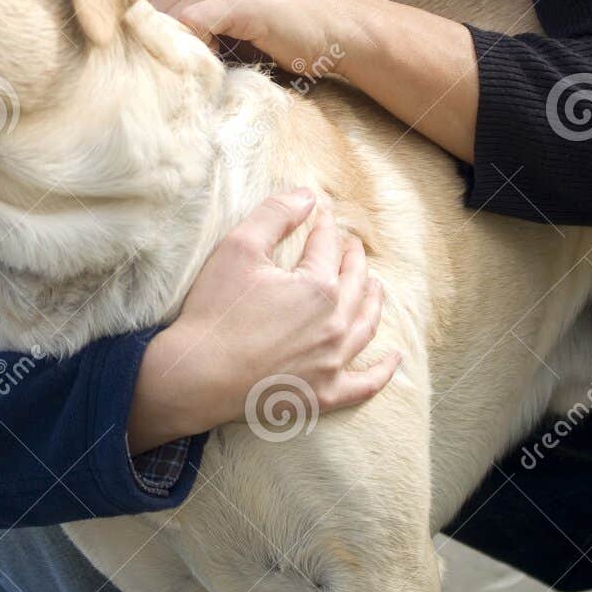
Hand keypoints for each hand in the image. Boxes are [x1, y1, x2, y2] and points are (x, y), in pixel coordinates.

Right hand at [128, 191, 399, 452]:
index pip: (328, 246)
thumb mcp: (239, 247)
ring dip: (374, 301)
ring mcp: (333, 363)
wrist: (197, 376)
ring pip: (366, 326)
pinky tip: (394, 359)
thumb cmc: (216, 310)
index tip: (322, 213)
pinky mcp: (324, 394)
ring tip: (375, 286)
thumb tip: (309, 196)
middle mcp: (335, 324)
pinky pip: (366, 383)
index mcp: (319, 287)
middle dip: (354, 258)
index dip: (325, 226)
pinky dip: (383, 370)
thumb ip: (276, 215)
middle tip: (352, 245)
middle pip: (356, 283)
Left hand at [148, 0, 338, 74]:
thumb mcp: (220, 3)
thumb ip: (179, 8)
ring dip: (176, 50)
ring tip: (203, 65)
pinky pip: (187, 28)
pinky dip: (193, 53)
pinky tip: (214, 64)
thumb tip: (127, 38)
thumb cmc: (278, 23)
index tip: (155, 55)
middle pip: (143, 7)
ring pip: (162, 20)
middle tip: (182, 66)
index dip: (140, 28)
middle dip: (155, 41)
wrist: (339, 26)